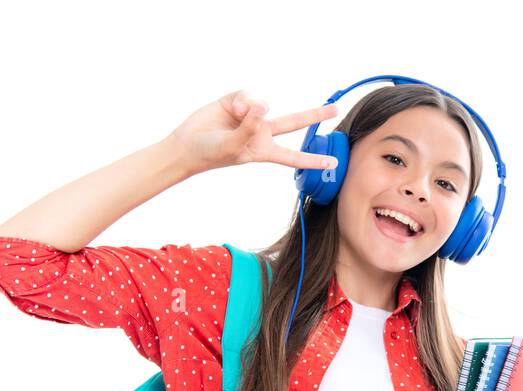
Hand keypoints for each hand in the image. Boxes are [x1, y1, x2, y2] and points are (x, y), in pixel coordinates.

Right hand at [165, 90, 340, 176]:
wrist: (188, 143)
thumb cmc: (211, 153)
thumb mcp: (234, 147)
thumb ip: (250, 128)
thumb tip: (263, 105)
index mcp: (264, 150)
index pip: (294, 156)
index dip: (313, 159)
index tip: (333, 163)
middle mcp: (261, 132)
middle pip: (294, 122)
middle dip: (314, 115)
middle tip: (334, 109)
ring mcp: (251, 115)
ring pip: (264, 104)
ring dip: (250, 110)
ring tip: (235, 117)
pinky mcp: (238, 101)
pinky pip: (247, 95)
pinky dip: (240, 101)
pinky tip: (232, 109)